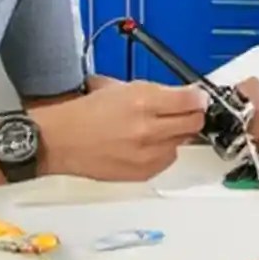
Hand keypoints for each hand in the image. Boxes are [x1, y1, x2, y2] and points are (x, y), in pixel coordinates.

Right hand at [35, 77, 208, 181]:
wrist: (60, 140)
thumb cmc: (84, 112)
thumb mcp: (119, 87)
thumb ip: (155, 90)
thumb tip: (183, 93)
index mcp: (142, 100)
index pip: (191, 99)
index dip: (198, 97)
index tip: (198, 97)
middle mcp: (148, 128)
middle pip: (194, 122)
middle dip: (193, 115)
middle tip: (185, 112)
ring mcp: (147, 153)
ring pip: (183, 142)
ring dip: (176, 134)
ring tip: (157, 129)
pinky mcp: (142, 172)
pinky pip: (168, 160)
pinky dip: (164, 151)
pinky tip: (148, 145)